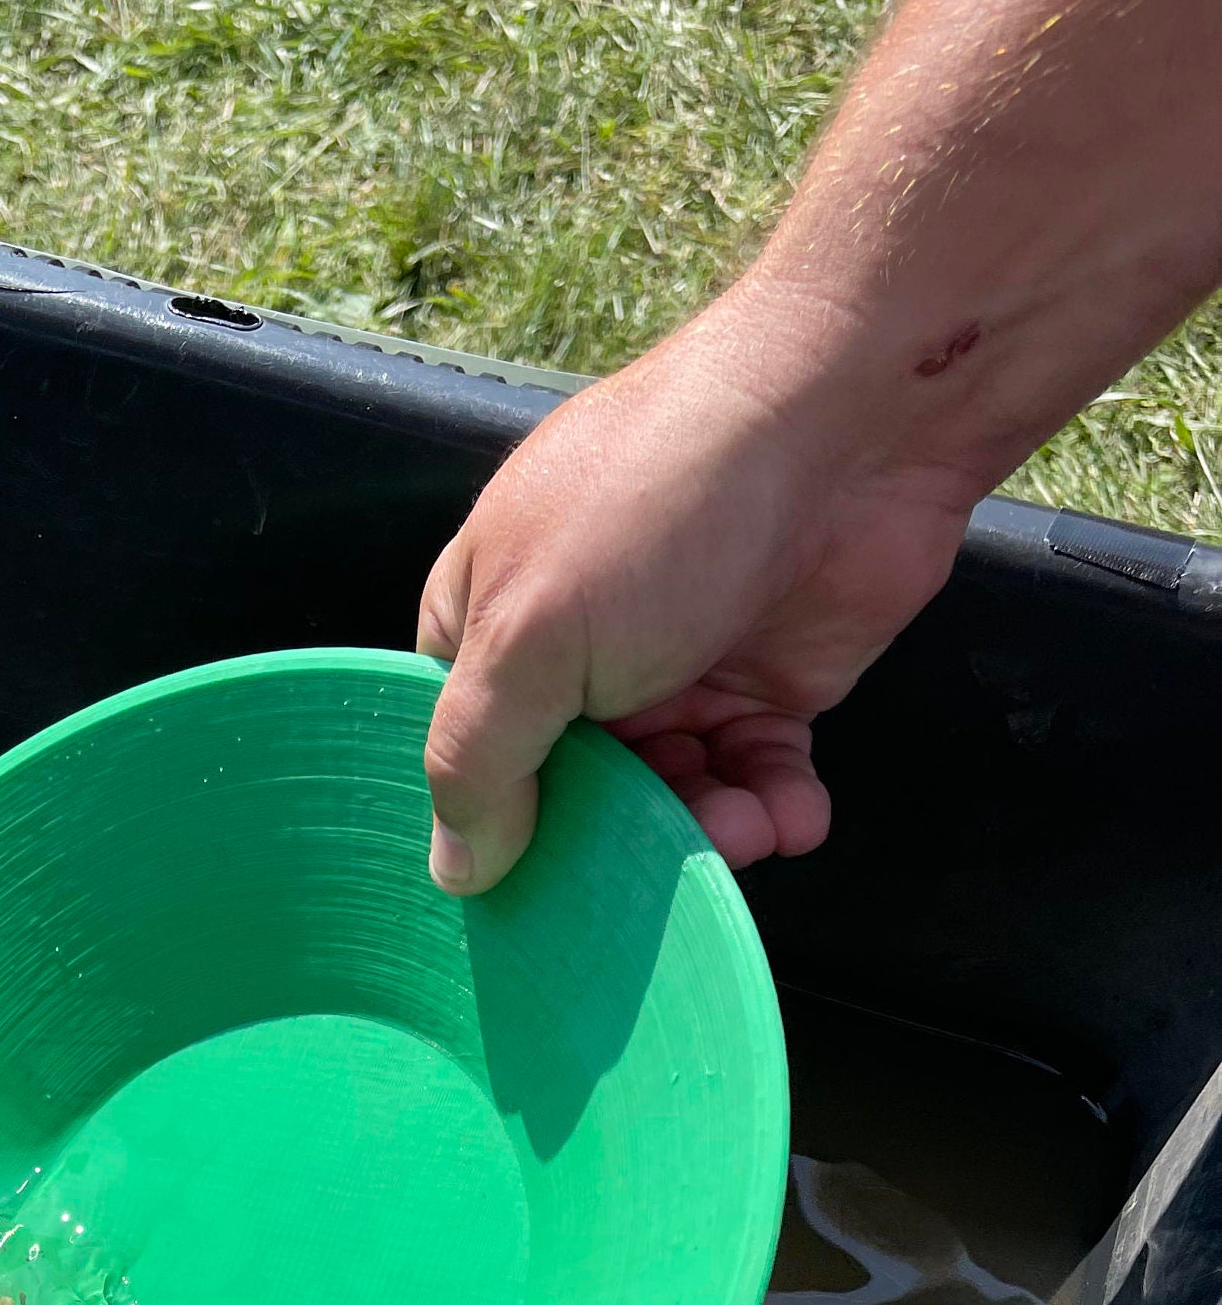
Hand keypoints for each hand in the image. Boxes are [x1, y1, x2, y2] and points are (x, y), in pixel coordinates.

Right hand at [417, 284, 981, 890]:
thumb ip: (481, 760)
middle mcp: (576, 653)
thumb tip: (456, 869)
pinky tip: (791, 815)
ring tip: (744, 830)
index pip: (463, 754)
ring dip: (706, 833)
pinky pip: (756, 778)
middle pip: (572, 796)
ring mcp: (675, 668)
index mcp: (491, 623)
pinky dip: (774, 809)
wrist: (850, 417)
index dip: (487, 825)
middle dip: (615, 842)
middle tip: (653, 866)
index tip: (522, 886)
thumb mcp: (529, 633)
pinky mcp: (769, 683)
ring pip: (671, 798)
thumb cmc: (663, 499)